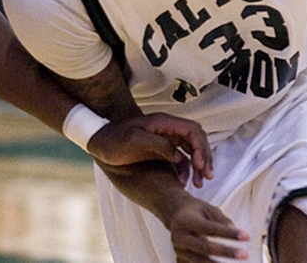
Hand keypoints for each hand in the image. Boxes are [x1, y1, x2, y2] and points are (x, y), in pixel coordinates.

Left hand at [86, 112, 213, 187]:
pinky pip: (181, 159)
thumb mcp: (134, 140)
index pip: (193, 130)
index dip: (201, 147)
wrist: (100, 142)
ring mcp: (166, 139)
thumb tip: (179, 156)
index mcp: (164, 123)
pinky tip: (183, 182)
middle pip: (197, 140)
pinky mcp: (162, 150)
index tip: (200, 165)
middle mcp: (168, 129)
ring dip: (198, 166)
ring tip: (199, 183)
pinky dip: (186, 170)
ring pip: (191, 150)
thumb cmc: (114, 139)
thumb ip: (159, 145)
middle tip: (206, 177)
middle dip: (205, 158)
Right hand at [165, 193, 249, 261]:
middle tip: (245, 255)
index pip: (210, 228)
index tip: (247, 236)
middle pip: (205, 247)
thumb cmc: (195, 211)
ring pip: (200, 262)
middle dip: (226, 252)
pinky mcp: (180, 260)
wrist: (173, 215)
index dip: (228, 233)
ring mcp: (179, 251)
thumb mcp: (207, 208)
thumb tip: (236, 232)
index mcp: (185, 221)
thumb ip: (222, 220)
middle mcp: (179, 237)